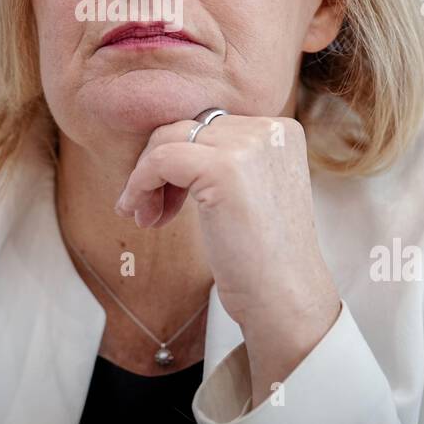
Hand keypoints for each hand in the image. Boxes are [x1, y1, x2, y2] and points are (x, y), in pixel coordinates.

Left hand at [113, 113, 342, 408]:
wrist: (284, 298)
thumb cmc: (263, 256)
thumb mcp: (252, 190)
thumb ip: (226, 159)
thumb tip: (167, 144)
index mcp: (282, 130)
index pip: (210, 125)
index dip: (181, 159)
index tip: (170, 200)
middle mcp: (269, 129)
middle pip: (187, 127)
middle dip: (159, 167)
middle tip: (150, 211)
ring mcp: (248, 145)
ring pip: (168, 139)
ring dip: (144, 177)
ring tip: (145, 217)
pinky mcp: (222, 168)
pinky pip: (159, 159)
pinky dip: (139, 184)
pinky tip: (140, 215)